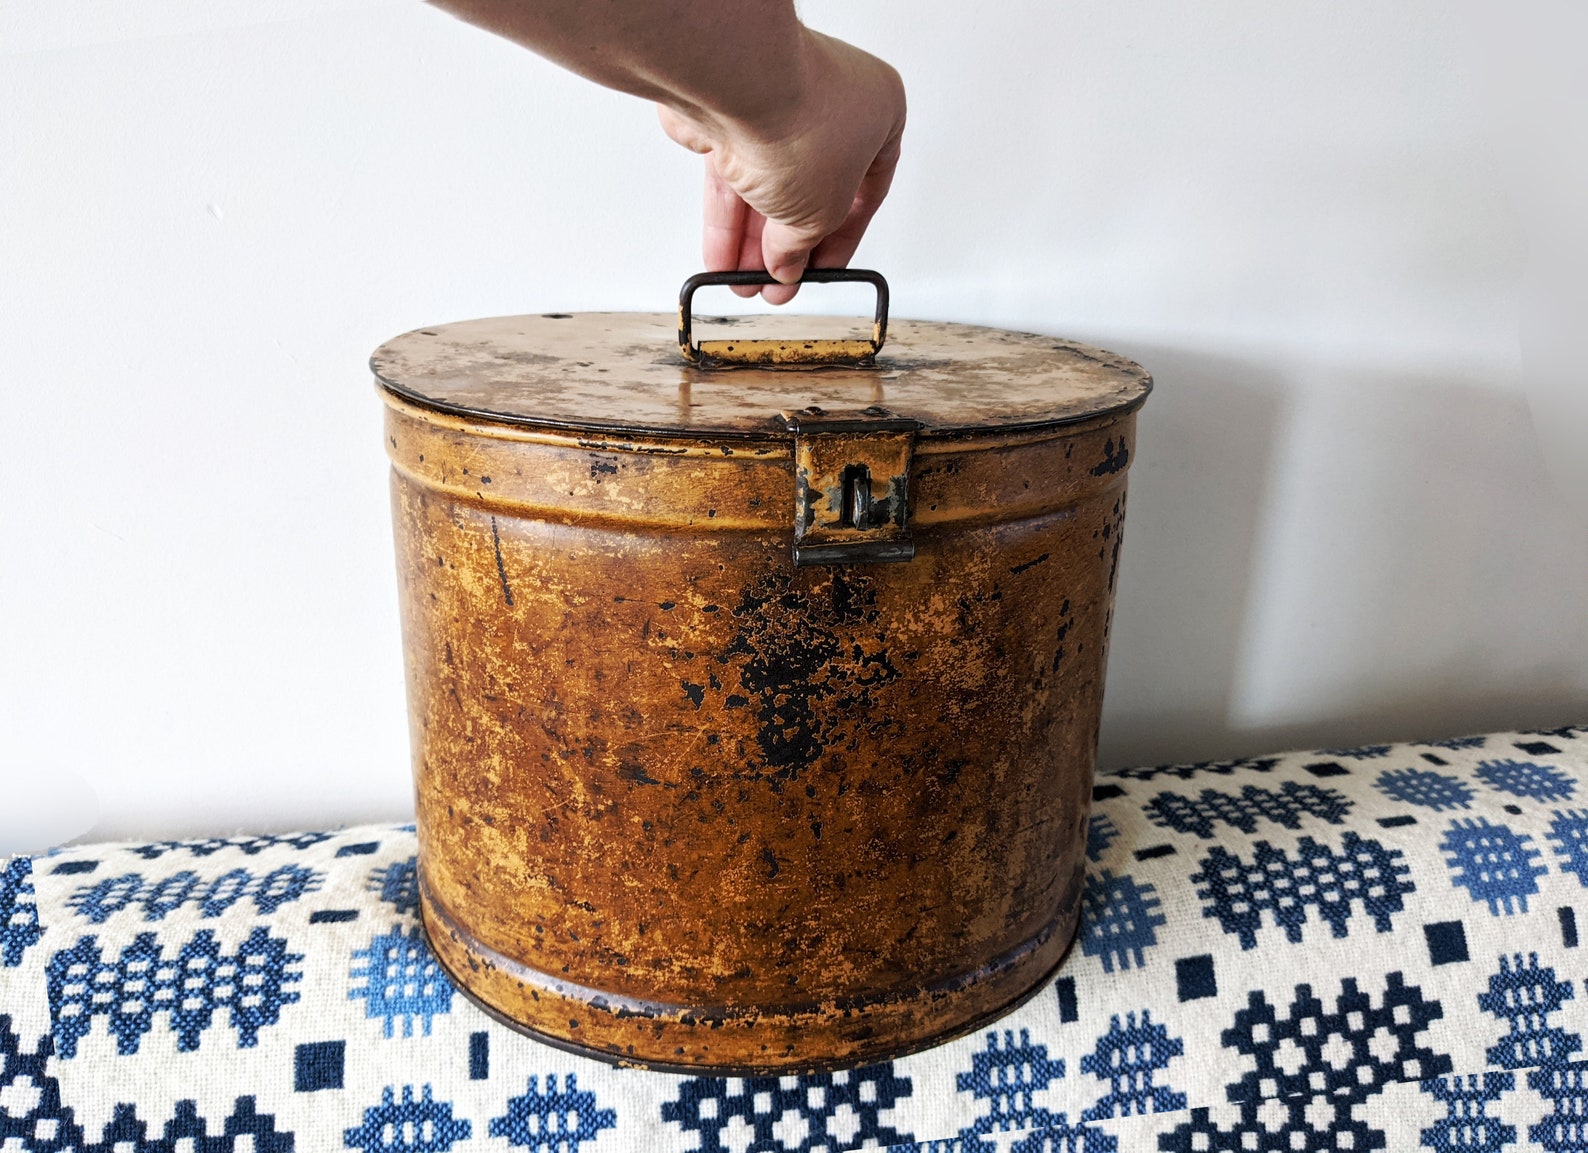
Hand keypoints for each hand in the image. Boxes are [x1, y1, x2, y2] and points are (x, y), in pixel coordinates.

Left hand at [657, 31, 904, 303]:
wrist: (740, 85)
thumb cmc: (804, 124)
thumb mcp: (824, 211)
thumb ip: (805, 246)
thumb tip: (787, 265)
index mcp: (879, 112)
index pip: (868, 190)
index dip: (843, 239)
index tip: (825, 269)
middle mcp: (830, 102)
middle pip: (812, 191)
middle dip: (790, 247)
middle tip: (780, 282)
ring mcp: (776, 104)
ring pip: (767, 186)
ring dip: (753, 242)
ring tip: (745, 282)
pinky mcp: (729, 113)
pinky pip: (732, 177)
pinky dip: (728, 219)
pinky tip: (723, 258)